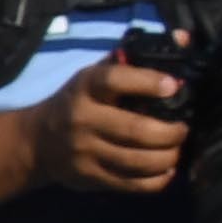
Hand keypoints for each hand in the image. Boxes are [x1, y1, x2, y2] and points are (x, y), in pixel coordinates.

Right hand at [33, 52, 187, 200]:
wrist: (37, 141)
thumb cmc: (78, 101)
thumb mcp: (97, 74)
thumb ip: (137, 58)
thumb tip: (184, 38)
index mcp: (85, 88)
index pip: (115, 80)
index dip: (148, 82)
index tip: (173, 86)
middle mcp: (82, 120)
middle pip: (135, 130)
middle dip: (170, 132)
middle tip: (184, 129)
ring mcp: (85, 152)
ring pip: (137, 161)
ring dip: (168, 157)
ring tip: (177, 149)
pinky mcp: (89, 177)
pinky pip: (131, 183)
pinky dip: (157, 179)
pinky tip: (167, 169)